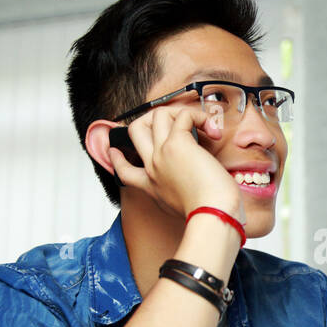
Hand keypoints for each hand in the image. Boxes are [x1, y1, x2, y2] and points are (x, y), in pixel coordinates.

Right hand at [106, 102, 242, 221]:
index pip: (124, 171)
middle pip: (135, 131)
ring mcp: (161, 153)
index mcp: (152, 187)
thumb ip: (178, 197)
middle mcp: (153, 168)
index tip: (114, 152)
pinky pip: (184, 115)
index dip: (117, 159)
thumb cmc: (208, 214)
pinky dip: (199, 116)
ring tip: (200, 125)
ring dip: (179, 112)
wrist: (211, 214)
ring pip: (157, 115)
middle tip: (176, 121)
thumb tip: (191, 188)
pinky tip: (212, 129)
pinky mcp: (178, 143)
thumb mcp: (183, 210)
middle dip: (152, 119)